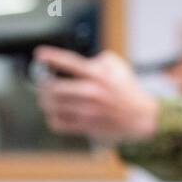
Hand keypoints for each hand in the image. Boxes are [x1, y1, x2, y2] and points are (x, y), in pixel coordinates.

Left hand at [36, 47, 159, 141]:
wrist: (141, 117)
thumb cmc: (127, 91)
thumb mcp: (118, 67)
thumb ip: (100, 58)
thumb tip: (83, 59)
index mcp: (99, 76)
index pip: (71, 63)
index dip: (53, 57)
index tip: (40, 54)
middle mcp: (92, 93)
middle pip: (55, 88)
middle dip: (44, 86)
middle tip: (43, 85)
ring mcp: (89, 112)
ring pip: (54, 107)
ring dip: (46, 102)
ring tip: (48, 100)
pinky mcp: (87, 127)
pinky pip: (59, 124)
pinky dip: (53, 119)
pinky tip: (57, 114)